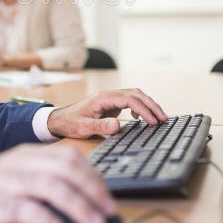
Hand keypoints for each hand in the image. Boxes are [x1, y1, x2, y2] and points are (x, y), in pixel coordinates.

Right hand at [0, 144, 114, 222]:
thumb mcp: (11, 177)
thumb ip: (40, 181)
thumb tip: (80, 200)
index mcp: (25, 155)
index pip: (69, 157)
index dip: (94, 176)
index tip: (108, 197)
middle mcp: (19, 164)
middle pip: (67, 168)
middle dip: (94, 190)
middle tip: (110, 211)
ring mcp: (7, 183)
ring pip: (53, 186)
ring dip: (79, 206)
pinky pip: (30, 211)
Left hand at [48, 89, 167, 138]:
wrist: (59, 120)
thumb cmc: (70, 123)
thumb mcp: (83, 127)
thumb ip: (100, 126)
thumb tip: (118, 125)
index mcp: (103, 99)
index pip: (130, 100)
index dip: (144, 110)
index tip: (154, 122)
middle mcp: (108, 96)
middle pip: (135, 94)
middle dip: (151, 105)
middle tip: (164, 119)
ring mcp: (110, 99)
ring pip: (134, 96)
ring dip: (148, 105)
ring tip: (159, 118)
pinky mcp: (110, 104)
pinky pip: (130, 101)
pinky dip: (140, 107)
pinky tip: (141, 118)